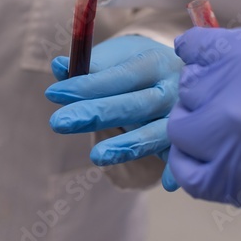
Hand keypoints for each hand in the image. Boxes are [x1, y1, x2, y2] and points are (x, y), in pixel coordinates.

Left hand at [45, 35, 181, 187]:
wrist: (184, 76)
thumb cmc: (139, 66)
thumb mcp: (118, 57)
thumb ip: (89, 65)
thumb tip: (58, 66)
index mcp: (155, 62)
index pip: (119, 76)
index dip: (86, 86)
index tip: (53, 93)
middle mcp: (174, 89)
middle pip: (136, 105)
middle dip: (96, 114)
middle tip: (57, 123)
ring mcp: (182, 117)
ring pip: (157, 133)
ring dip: (128, 146)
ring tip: (95, 156)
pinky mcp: (187, 141)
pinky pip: (182, 156)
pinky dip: (178, 170)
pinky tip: (167, 184)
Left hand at [168, 28, 240, 232]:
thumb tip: (227, 63)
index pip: (197, 48)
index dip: (199, 58)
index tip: (201, 64)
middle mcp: (233, 91)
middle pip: (189, 88)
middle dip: (205, 95)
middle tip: (230, 107)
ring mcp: (228, 137)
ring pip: (181, 128)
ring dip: (197, 130)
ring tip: (225, 136)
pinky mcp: (231, 181)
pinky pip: (186, 172)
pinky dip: (193, 167)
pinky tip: (215, 163)